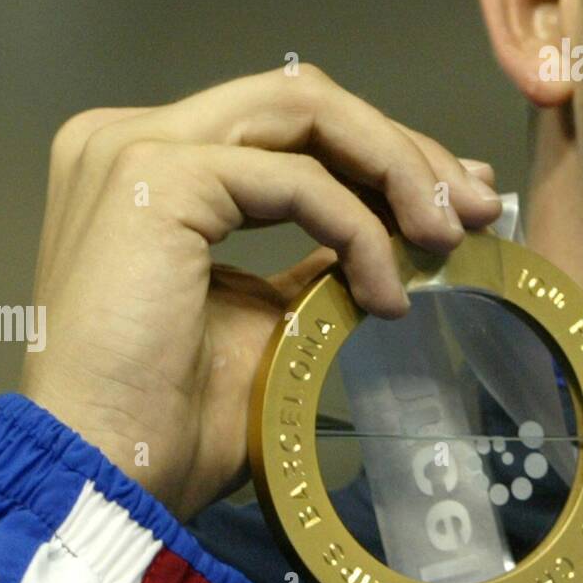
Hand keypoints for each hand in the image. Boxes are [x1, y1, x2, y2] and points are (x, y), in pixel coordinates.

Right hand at [20, 64, 501, 519]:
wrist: (109, 481)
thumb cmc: (178, 417)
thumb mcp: (277, 314)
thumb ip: (327, 252)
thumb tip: (419, 213)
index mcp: (157, 163)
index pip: (293, 122)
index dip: (386, 150)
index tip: (460, 196)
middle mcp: (135, 135)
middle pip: (307, 102)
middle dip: (404, 150)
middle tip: (474, 207)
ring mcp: (139, 147)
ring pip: (309, 112)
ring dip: (396, 170)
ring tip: (447, 237)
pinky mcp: (156, 175)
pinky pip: (299, 180)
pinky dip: (359, 229)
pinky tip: (386, 294)